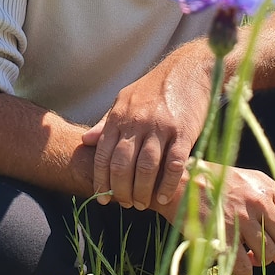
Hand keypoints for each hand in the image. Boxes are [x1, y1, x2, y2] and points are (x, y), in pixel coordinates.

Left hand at [81, 58, 209, 210]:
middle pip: (123, 166)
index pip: (104, 155)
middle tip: (125, 204)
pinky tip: (163, 197)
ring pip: (146, 168)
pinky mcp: (184, 132)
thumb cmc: (154, 88)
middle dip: (121, 191)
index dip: (102, 181)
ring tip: (141, 204)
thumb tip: (85, 141)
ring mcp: (160, 127)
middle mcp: (137, 122)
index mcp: (119, 116)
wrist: (188, 69)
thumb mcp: (125, 100)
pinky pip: (174, 165)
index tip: (103, 199)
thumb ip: (106, 122)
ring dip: (142, 192)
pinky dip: (167, 185)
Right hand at [168, 163, 274, 274]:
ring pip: (268, 254)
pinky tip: (239, 266)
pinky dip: (245, 271)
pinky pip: (245, 266)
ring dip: (262, 262)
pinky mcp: (224, 236)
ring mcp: (241, 219)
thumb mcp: (245, 179)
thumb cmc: (212, 182)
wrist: (180, 184)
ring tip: (251, 259)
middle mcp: (258, 201)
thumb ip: (267, 196)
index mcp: (266, 186)